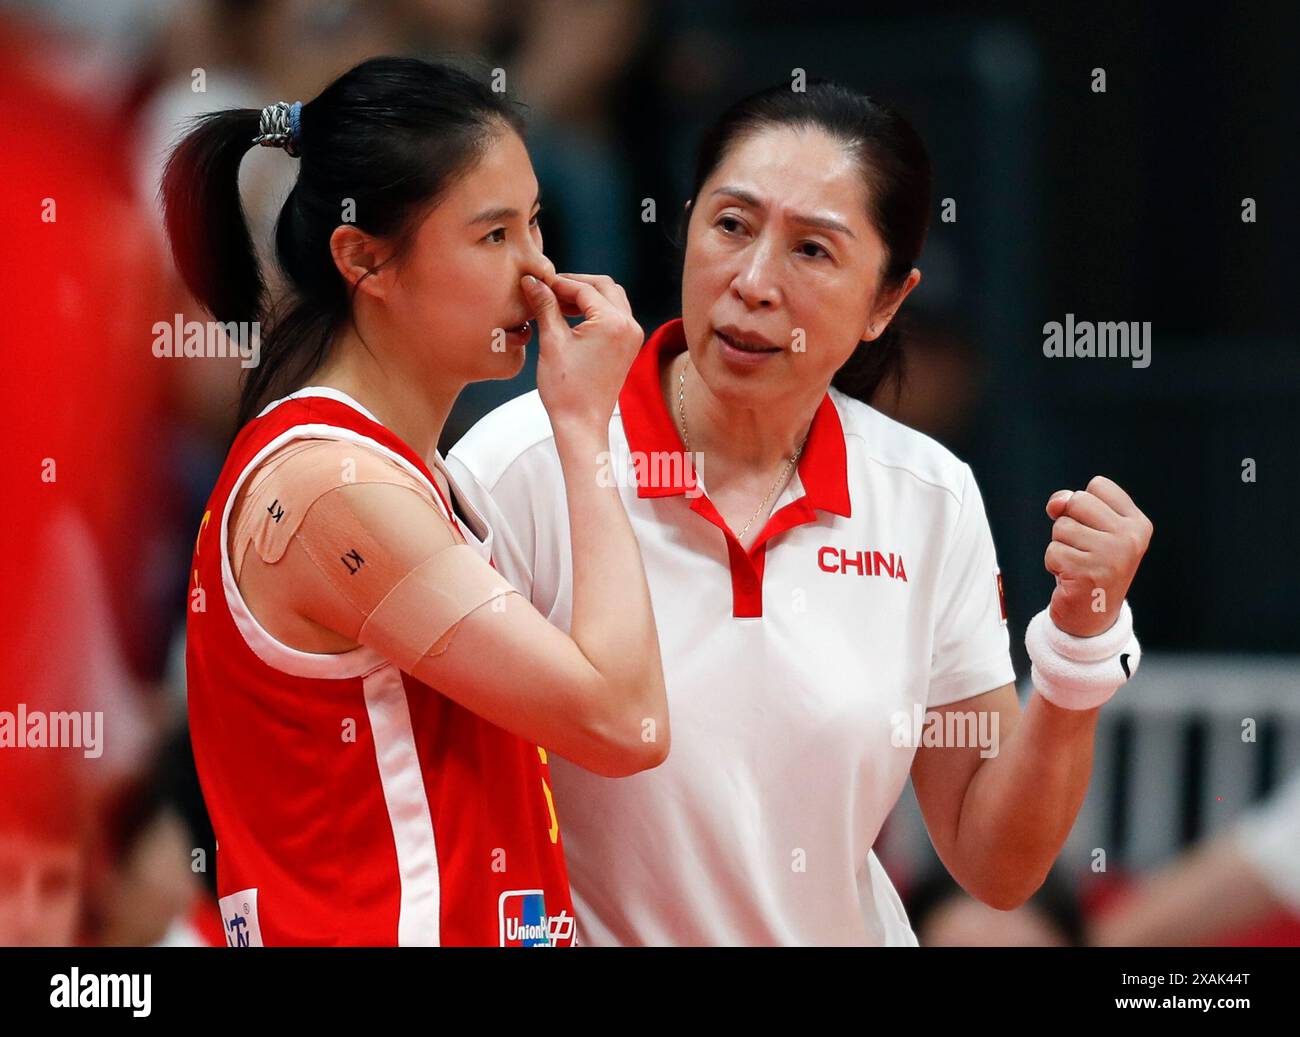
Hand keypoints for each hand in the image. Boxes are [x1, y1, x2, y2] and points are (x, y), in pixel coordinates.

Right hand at [523, 272, 642, 435]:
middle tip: (548, 289)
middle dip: (575, 284)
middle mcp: (630, 325)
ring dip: (586, 296)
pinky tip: (571, 316)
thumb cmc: (566, 389)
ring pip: (611, 298)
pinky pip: (615, 315)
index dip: (558, 283)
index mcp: (614, 322)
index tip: (537, 282)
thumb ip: (545, 306)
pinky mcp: (629, 346)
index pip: (584, 288)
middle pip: (603, 286)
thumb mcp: (552, 341)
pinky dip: (595, 310)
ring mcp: (632, 336)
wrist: (581, 423)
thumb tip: (532, 281)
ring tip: (556, 303)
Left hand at [1043, 475, 1152, 636]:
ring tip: (1077, 564)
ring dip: (1060, 546)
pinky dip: (1054, 563)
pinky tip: (1071, 577)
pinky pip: (1053, 551)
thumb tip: (1056, 503)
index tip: (1094, 531)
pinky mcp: (1088, 572)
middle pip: (1078, 500)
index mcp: (1138, 524)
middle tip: (1083, 549)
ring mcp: (1111, 556)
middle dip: (1069, 523)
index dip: (1083, 505)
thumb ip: (1071, 504)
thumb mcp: (1087, 528)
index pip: (1098, 485)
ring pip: (1062, 526)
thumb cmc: (1088, 564)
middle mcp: (1130, 538)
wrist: (1091, 614)